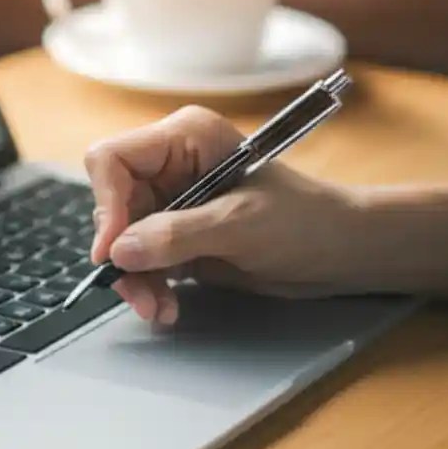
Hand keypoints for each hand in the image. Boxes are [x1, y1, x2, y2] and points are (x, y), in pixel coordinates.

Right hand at [85, 106, 363, 324]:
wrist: (342, 251)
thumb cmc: (306, 220)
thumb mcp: (241, 225)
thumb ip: (177, 235)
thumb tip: (119, 251)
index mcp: (184, 138)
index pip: (112, 160)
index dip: (106, 204)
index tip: (112, 251)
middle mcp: (170, 164)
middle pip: (113, 205)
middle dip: (121, 252)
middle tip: (138, 295)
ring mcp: (172, 200)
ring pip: (122, 239)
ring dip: (134, 278)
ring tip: (157, 310)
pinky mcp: (177, 235)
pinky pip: (142, 259)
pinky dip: (149, 285)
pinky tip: (167, 307)